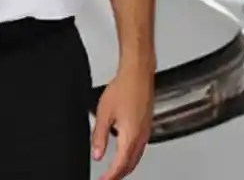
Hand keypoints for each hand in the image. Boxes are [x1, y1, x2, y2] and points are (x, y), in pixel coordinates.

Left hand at [92, 65, 154, 179]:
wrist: (138, 75)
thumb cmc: (123, 89)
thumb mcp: (104, 114)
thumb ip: (99, 136)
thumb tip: (96, 154)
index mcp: (131, 136)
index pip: (120, 165)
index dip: (110, 176)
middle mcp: (141, 137)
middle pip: (131, 165)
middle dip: (118, 174)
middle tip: (107, 179)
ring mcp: (146, 132)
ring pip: (136, 157)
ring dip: (125, 166)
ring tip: (113, 170)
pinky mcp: (147, 126)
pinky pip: (140, 148)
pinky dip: (131, 156)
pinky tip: (123, 152)